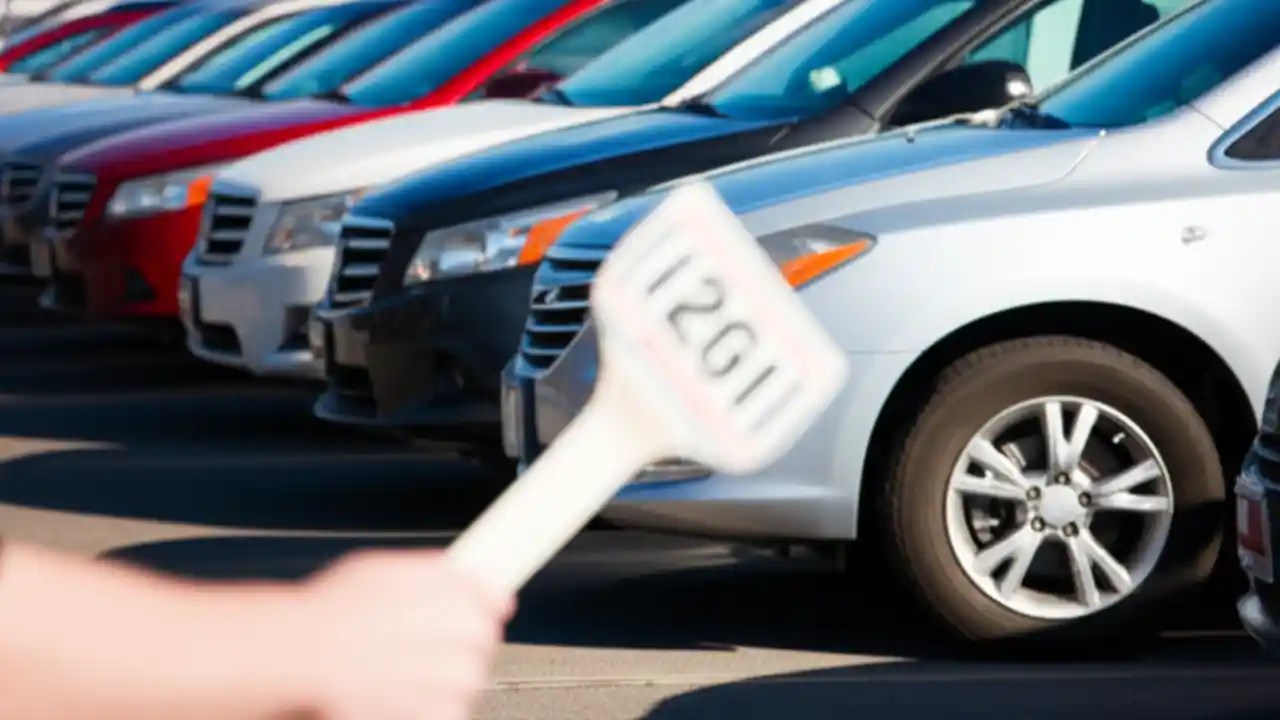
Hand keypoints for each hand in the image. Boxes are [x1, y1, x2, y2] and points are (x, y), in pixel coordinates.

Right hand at [294, 548, 514, 719]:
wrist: (304, 658)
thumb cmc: (333, 611)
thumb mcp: (383, 568)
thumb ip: (429, 573)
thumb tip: (454, 575)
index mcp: (462, 589)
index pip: (495, 598)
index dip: (474, 605)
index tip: (461, 613)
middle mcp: (471, 630)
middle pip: (482, 639)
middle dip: (454, 641)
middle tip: (415, 644)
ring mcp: (462, 676)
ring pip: (468, 676)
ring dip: (441, 676)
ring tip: (398, 671)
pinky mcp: (446, 712)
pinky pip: (451, 710)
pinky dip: (428, 707)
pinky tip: (398, 695)